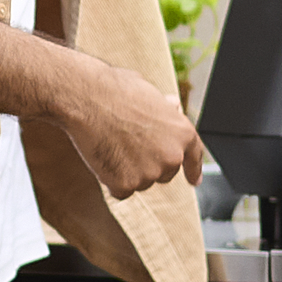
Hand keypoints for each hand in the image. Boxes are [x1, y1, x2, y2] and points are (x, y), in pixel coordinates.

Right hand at [57, 56, 204, 198]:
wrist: (87, 99)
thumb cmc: (115, 90)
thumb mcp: (150, 94)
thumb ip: (165, 110)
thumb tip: (174, 107)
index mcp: (183, 133)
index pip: (194, 157)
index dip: (194, 170)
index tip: (194, 181)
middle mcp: (172, 157)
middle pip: (164, 173)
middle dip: (149, 163)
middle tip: (127, 143)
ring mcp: (149, 174)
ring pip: (140, 182)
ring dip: (127, 171)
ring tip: (112, 143)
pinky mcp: (126, 185)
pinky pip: (120, 190)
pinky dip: (110, 179)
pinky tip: (103, 157)